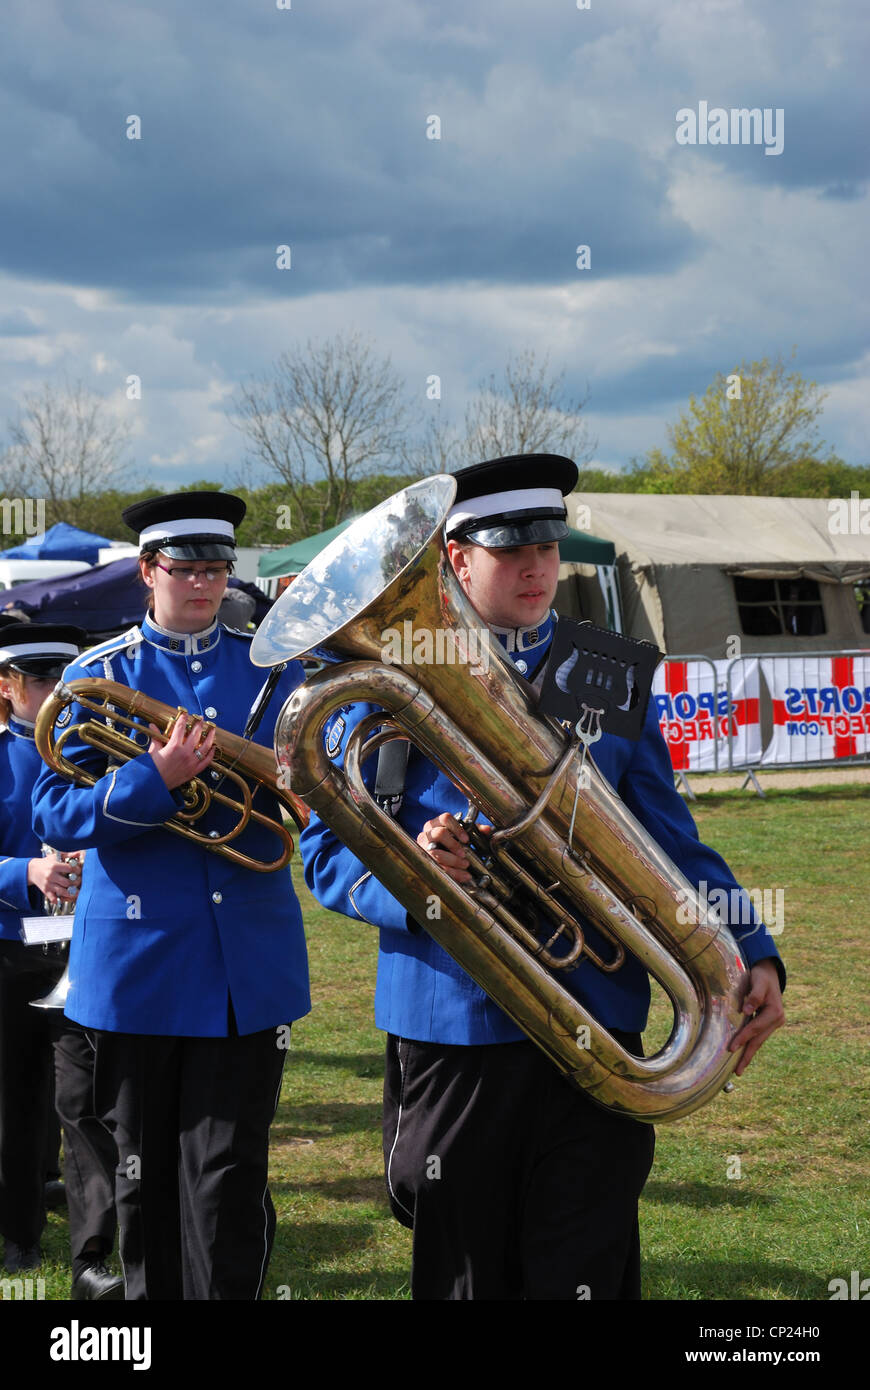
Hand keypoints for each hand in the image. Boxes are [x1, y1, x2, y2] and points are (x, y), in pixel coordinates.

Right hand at [27, 851, 83, 907]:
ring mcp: (48, 884)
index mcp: (54, 866)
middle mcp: (51, 876)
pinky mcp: (45, 891)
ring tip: (76, 892)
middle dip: (76, 883)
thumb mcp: (56, 856)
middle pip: (67, 882)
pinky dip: (59, 900)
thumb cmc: (46, 863)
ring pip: (62, 891)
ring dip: (71, 893)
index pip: (69, 869)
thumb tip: (79, 853)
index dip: (77, 870)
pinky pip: (53, 898)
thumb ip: (68, 855)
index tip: (79, 871)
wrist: (32, 870)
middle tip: (79, 881)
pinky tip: (64, 897)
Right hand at [148, 715, 215, 789]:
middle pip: (196, 734)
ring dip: (210, 737)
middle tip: (201, 718)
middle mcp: (185, 753)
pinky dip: (211, 754)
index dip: (183, 718)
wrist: (154, 785)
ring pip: (205, 747)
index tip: (185, 713)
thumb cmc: (152, 768)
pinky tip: (213, 747)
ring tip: (212, 730)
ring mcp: (191, 762)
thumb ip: (156, 737)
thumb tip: (152, 726)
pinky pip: (206, 761)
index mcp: (174, 746)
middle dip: (199, 724)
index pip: (181, 728)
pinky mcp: (194, 771)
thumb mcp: (153, 750)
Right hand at [416, 813, 481, 885]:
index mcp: (435, 824)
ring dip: (453, 860)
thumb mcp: (459, 835)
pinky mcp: (424, 862)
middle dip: (454, 845)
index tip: (466, 840)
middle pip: (439, 834)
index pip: (445, 818)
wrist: (433, 858)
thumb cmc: (447, 843)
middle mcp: (426, 834)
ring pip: (436, 852)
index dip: (457, 828)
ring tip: (465, 865)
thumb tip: (487, 830)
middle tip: (464, 854)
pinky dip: (453, 873)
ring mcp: (423, 848)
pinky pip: (437, 868)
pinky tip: (463, 876)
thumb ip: (474, 830)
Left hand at [729, 958, 784, 1075]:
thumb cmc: (761, 976)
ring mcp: (774, 1023)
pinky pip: (759, 1037)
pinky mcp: (768, 1023)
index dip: (743, 1038)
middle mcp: (777, 1020)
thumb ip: (754, 995)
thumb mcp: (758, 981)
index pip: (755, 1028)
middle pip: (759, 1040)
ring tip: (739, 1069)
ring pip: (759, 1041)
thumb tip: (747, 1010)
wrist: (769, 973)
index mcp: (775, 1012)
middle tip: (737, 1071)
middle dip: (747, 1055)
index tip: (731, 1048)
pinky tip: (744, 1054)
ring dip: (749, 1054)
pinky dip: (751, 1045)